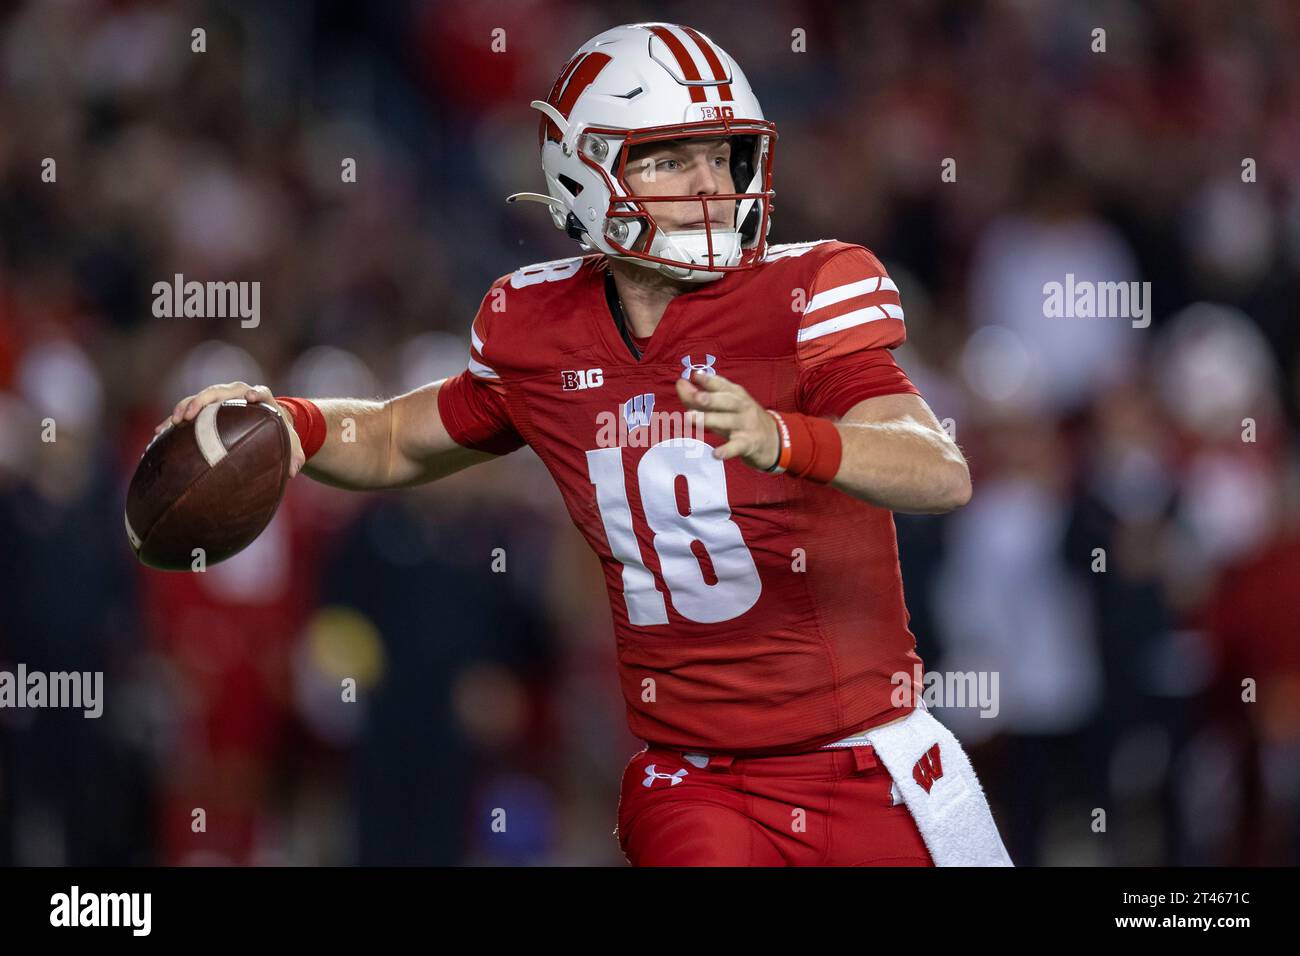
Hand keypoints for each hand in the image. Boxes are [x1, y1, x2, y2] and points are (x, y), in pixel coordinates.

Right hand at [155, 382, 306, 476]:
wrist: (263, 421)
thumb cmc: (277, 431)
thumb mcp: (290, 441)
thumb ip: (296, 453)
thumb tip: (296, 470)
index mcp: (261, 398)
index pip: (260, 391)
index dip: (255, 392)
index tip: (250, 396)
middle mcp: (237, 393)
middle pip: (219, 391)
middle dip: (204, 399)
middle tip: (192, 413)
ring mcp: (219, 399)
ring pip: (199, 398)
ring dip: (185, 407)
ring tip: (173, 421)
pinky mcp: (205, 409)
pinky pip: (186, 411)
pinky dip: (173, 421)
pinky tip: (159, 433)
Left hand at [675, 371, 779, 470]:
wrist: (773, 440)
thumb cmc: (740, 419)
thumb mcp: (724, 406)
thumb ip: (700, 396)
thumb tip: (680, 383)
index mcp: (736, 394)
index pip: (722, 385)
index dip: (708, 380)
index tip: (694, 376)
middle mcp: (742, 407)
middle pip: (727, 401)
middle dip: (711, 399)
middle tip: (696, 397)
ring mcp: (746, 425)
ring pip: (728, 421)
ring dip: (710, 420)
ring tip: (691, 418)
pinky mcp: (749, 443)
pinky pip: (737, 446)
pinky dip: (727, 450)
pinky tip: (716, 454)